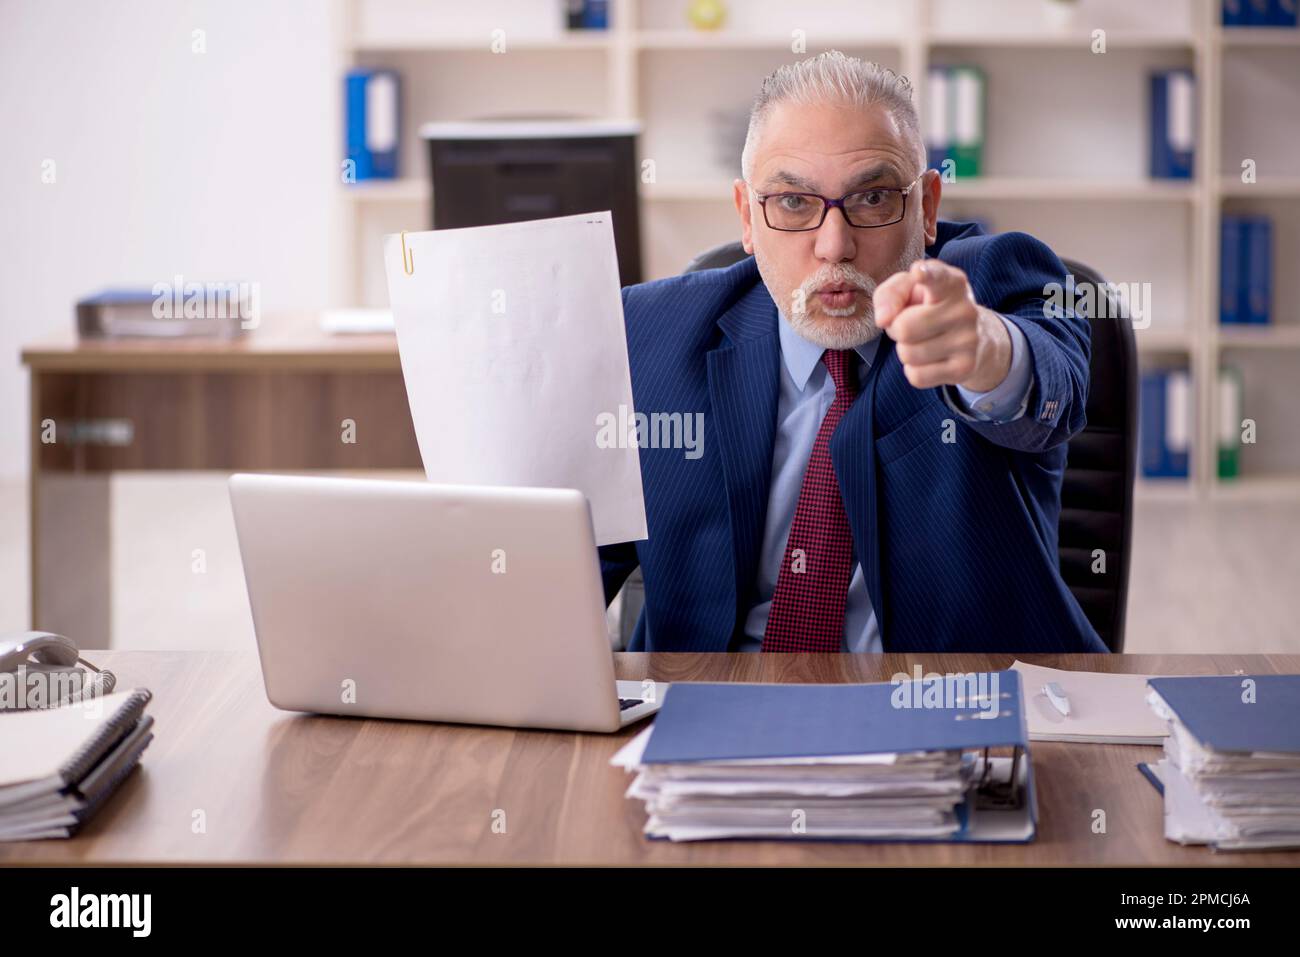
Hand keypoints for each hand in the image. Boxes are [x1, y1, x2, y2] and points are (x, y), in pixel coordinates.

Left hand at [873, 260, 1011, 392]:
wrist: (974, 339)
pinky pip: (916, 376)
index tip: (919, 272)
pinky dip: (914, 370)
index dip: (926, 275)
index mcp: (951, 283)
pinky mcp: (965, 368)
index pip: (937, 277)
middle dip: (897, 329)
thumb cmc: (930, 307)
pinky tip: (930, 359)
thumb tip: (883, 320)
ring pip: (908, 354)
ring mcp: (968, 340)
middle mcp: (964, 309)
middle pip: (904, 328)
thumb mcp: (910, 291)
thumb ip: (889, 294)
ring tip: (923, 340)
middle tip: (912, 325)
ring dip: (906, 350)